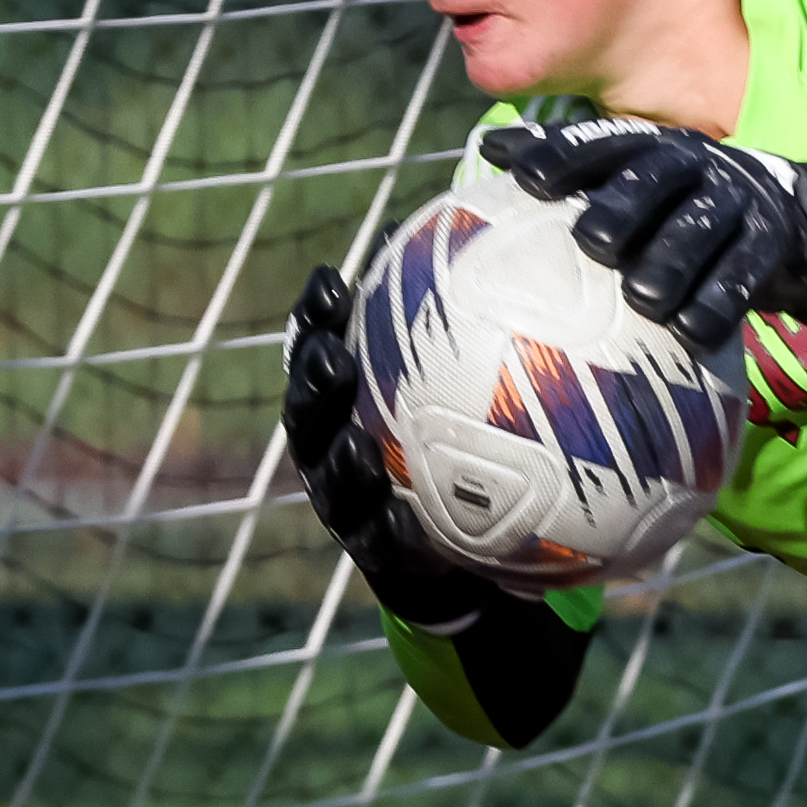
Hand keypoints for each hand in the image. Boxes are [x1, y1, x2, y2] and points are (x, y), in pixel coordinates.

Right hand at [281, 265, 488, 628]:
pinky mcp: (379, 558)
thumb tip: (497, 246)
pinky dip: (390, 533)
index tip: (331, 282)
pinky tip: (407, 524)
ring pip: (330, 482)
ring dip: (339, 463)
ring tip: (355, 444)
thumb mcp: (475, 397)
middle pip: (309, 414)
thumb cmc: (473, 460)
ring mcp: (351, 508)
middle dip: (312, 382)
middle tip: (332, 354)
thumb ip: (473, 333)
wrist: (471, 560)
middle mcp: (337, 452)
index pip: (320, 353)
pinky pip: (379, 546)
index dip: (315, 321)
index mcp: (349, 407)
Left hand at [486, 119, 806, 348]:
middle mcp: (692, 163)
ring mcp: (735, 199)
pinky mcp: (770, 240)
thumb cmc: (680, 205)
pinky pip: (744, 272)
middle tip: (593, 242)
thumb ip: (571, 165)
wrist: (790, 217)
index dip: (566, 157)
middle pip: (654, 180)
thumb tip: (487, 148)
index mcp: (649, 144)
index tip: (529, 181)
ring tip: (645, 300)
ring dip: (673, 262)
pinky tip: (694, 334)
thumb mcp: (635, 175)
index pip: (602, 143)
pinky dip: (720, 304)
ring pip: (701, 229)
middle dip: (622, 207)